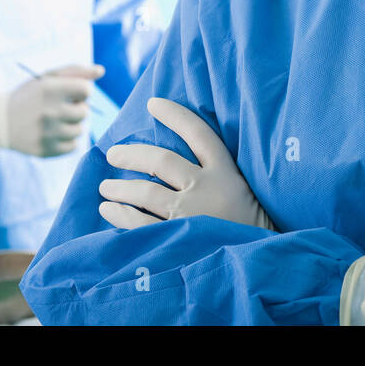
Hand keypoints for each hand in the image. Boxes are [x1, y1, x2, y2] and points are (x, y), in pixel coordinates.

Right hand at [1, 63, 103, 156]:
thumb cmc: (29, 95)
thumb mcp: (47, 78)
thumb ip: (76, 72)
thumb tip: (101, 71)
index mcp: (49, 90)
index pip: (86, 90)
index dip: (81, 91)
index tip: (69, 92)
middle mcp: (49, 113)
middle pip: (84, 112)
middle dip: (76, 108)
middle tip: (58, 107)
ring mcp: (46, 134)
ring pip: (79, 130)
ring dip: (71, 124)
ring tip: (53, 120)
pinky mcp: (45, 151)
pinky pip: (73, 146)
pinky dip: (66, 140)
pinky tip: (51, 133)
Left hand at [98, 97, 276, 230]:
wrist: (259, 261)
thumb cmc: (248, 224)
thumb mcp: (241, 189)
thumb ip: (215, 173)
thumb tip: (173, 161)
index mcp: (225, 171)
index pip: (198, 133)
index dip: (175, 115)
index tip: (153, 104)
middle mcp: (205, 188)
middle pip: (160, 160)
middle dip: (132, 154)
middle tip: (113, 154)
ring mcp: (190, 214)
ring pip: (145, 193)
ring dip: (119, 188)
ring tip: (105, 188)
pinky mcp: (178, 239)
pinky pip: (140, 224)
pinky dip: (120, 215)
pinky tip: (108, 210)